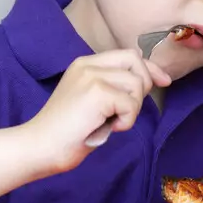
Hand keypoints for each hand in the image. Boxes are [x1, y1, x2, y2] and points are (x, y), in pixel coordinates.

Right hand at [20, 49, 170, 175]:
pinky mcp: (97, 93)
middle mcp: (88, 65)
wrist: (39, 147)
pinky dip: (126, 121)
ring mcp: (92, 76)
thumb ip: (113, 88)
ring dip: (132, 110)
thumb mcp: (92, 102)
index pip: (128, 55)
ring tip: (111, 122)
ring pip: (137, 85)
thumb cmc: (66, 133)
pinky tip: (108, 129)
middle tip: (127, 111)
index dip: (150, 68)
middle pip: (136, 62)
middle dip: (143, 86)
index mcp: (85, 64)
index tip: (163, 82)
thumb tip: (147, 81)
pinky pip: (131, 104)